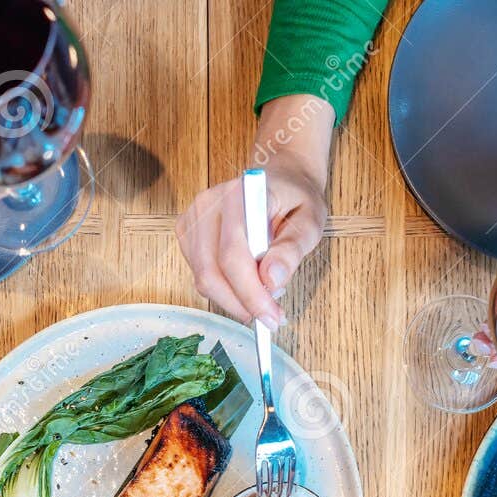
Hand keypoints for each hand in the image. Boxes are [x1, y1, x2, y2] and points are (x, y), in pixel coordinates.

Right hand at [175, 95, 333, 326]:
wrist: (281, 178)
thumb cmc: (297, 199)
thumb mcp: (310, 222)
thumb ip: (291, 250)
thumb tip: (272, 281)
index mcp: (239, 195)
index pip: (234, 254)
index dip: (251, 293)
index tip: (272, 318)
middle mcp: (208, 204)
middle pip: (211, 272)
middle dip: (241, 304)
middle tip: (269, 318)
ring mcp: (192, 217)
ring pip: (202, 278)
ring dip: (232, 299)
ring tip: (263, 296)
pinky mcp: (187, 231)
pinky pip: (199, 274)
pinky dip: (223, 289)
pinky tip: (246, 283)